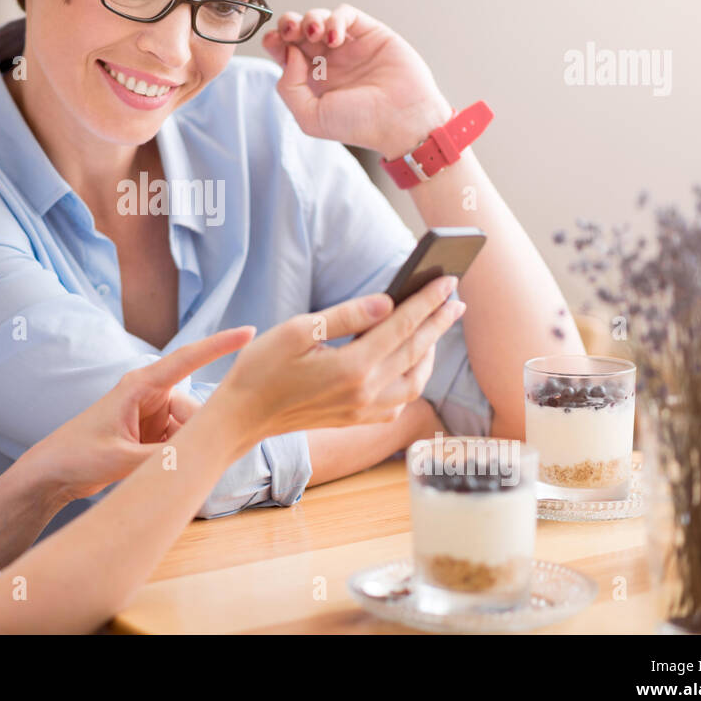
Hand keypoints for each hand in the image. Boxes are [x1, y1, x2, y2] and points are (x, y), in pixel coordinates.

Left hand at [30, 326, 255, 501]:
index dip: (221, 345)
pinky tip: (158, 473)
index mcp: (141, 386)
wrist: (52, 474)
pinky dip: (176, 458)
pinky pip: (180, 442)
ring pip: (190, 430)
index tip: (251, 333)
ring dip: (183, 451)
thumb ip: (162, 458)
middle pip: (195, 410)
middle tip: (178, 462)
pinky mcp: (152, 434)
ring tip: (153, 471)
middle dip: (195, 436)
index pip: (188, 359)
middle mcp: (150, 395)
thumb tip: (198, 458)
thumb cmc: (78, 455)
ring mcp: (153, 415)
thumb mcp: (121, 459)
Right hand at [210, 275, 464, 445]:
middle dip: (438, 322)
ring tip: (436, 330)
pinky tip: (409, 368)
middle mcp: (365, 392)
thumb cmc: (261, 368)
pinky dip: (411, 382)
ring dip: (430, 354)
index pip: (401, 325)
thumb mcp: (296, 331)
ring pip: (414, 381)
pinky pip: (398, 404)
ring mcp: (363, 410)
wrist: (243, 416)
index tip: (446, 280)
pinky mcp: (356, 420)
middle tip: (457, 299)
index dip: (427, 301)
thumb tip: (388, 302)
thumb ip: (346, 315)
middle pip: (415, 351)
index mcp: (352, 366)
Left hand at [261, 5, 452, 159]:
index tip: (276, 44)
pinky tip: (336, 37)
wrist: (402, 120)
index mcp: (311, 80)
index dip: (275, 43)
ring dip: (310, 19)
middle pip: (297, 30)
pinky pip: (345, 14)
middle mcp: (328, 61)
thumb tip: (290, 53)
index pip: (284, 52)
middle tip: (290, 31)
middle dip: (288, 24)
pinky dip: (335, 19)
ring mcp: (348, 46)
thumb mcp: (310, 117)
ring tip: (314, 34)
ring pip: (319, 18)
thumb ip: (289, 87)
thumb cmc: (360, 124)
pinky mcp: (369, 33)